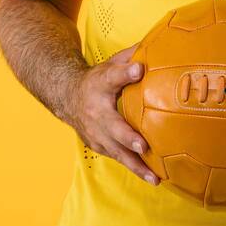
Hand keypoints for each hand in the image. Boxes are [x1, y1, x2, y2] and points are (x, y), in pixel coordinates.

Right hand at [65, 43, 157, 184]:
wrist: (67, 97)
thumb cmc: (97, 80)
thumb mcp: (110, 64)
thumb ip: (130, 58)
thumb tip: (157, 47)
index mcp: (99, 86)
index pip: (112, 77)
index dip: (124, 73)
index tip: (137, 69)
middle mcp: (95, 113)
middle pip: (113, 127)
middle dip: (128, 138)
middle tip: (143, 146)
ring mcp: (96, 133)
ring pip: (117, 151)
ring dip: (135, 165)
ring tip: (154, 178)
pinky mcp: (99, 146)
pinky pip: (119, 158)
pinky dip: (134, 168)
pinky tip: (152, 177)